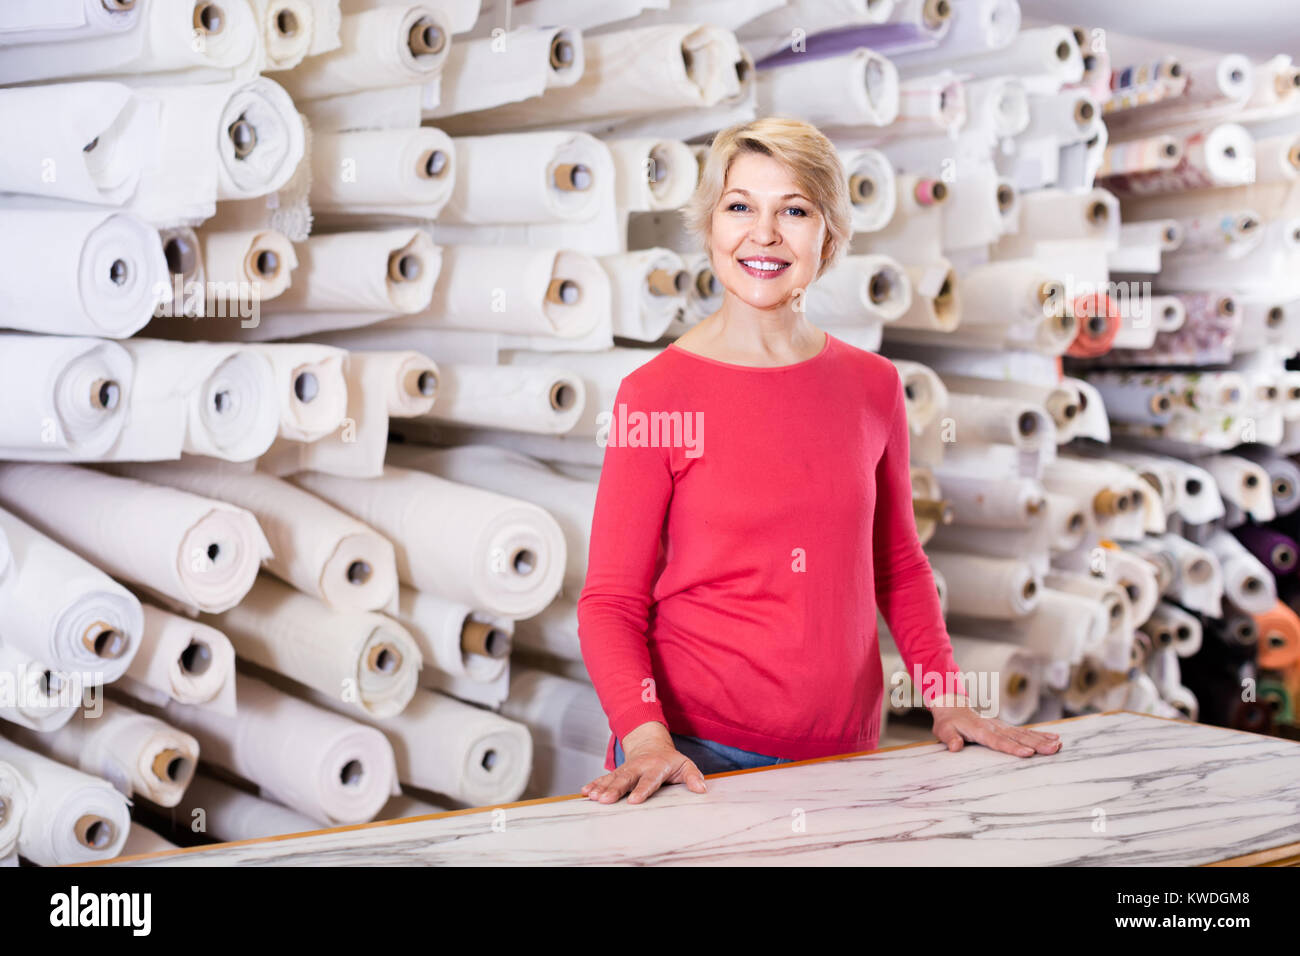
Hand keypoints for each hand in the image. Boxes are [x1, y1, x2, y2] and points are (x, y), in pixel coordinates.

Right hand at [580, 721, 708, 804]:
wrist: (651, 745)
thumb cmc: (670, 761)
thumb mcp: (685, 765)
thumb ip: (693, 777)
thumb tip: (701, 789)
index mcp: (656, 767)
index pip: (649, 780)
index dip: (641, 790)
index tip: (633, 800)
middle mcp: (639, 767)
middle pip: (626, 779)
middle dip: (615, 789)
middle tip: (605, 800)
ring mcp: (626, 769)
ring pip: (612, 778)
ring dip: (601, 787)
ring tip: (592, 797)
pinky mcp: (617, 772)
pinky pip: (604, 778)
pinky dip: (594, 784)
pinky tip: (585, 792)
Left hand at [929, 696, 1061, 756]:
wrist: (952, 706)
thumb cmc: (948, 721)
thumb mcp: (943, 730)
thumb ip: (950, 738)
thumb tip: (955, 747)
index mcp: (980, 730)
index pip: (998, 741)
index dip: (1013, 747)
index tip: (1028, 753)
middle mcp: (995, 727)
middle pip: (1018, 737)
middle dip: (1037, 744)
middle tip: (1054, 749)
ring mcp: (1002, 727)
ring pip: (1025, 734)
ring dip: (1042, 740)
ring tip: (1059, 745)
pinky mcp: (1006, 728)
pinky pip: (1024, 732)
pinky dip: (1040, 735)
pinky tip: (1054, 738)